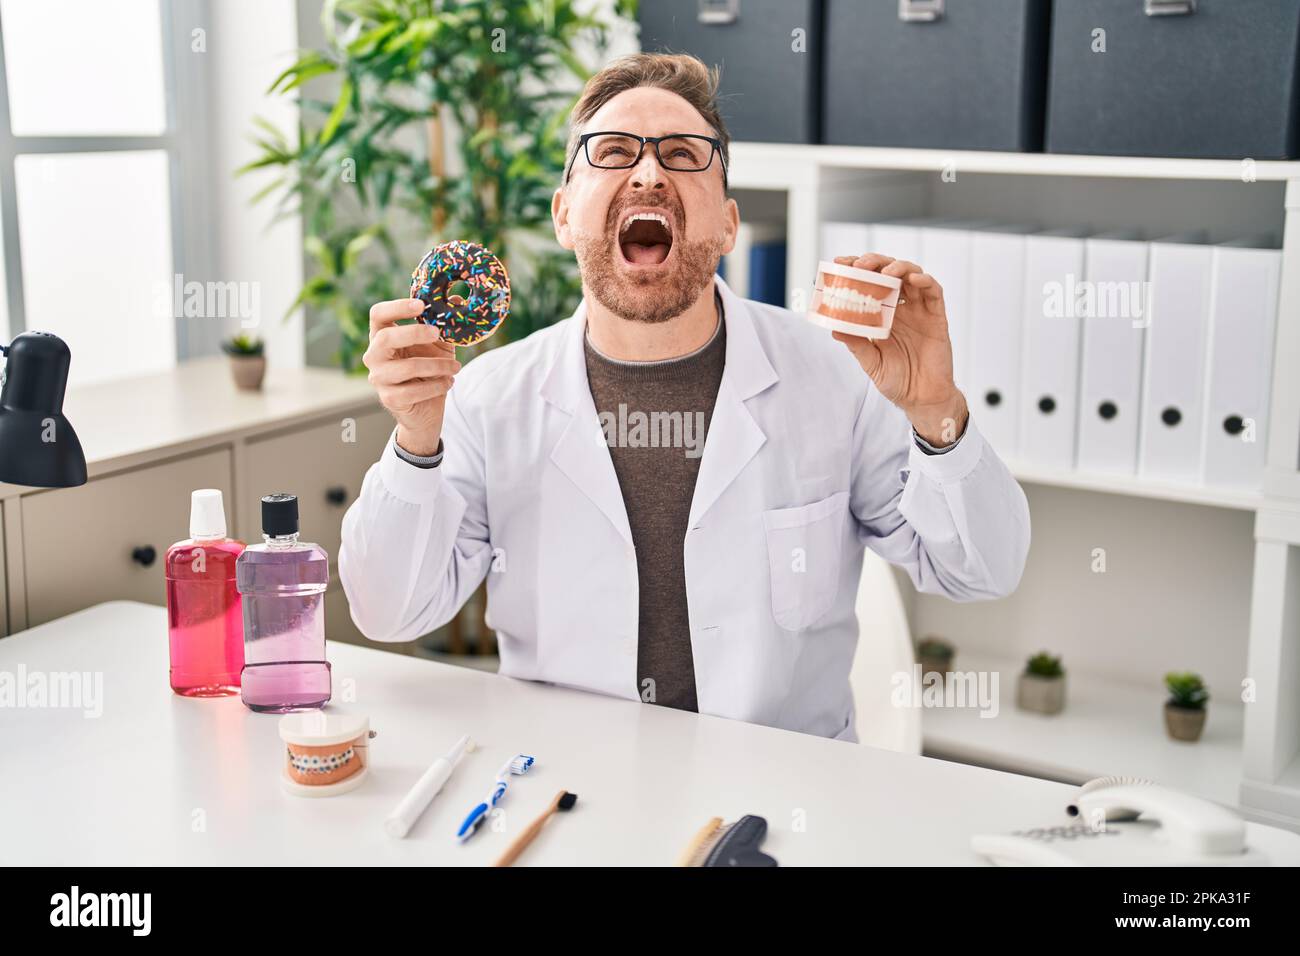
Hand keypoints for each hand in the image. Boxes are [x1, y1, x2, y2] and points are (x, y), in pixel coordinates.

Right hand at [363, 298, 460, 455]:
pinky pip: (415, 390)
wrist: (427, 408)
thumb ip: (443, 325)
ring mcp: (379, 378)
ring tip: (455, 366)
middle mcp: (374, 356)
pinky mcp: (389, 399)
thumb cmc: (430, 370)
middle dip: (415, 333)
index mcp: (382, 336)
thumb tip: (456, 299)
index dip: (397, 307)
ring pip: (407, 367)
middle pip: (386, 338)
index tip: (421, 304)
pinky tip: (448, 382)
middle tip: (438, 332)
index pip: (377, 314)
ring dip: (437, 366)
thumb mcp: (438, 345)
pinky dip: (437, 385)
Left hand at [830, 253, 967, 446]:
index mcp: (882, 315)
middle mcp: (901, 308)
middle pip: (890, 273)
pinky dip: (925, 281)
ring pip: (912, 275)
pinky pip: (934, 292)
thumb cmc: (896, 380)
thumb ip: (856, 344)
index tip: (841, 263)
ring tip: (885, 273)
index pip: (869, 284)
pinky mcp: (937, 317)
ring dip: (899, 267)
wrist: (921, 398)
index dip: (857, 270)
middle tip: (861, 265)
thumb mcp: (871, 362)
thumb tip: (834, 327)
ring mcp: (919, 310)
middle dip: (875, 263)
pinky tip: (913, 279)